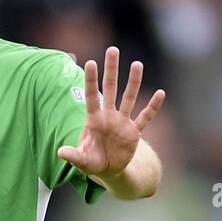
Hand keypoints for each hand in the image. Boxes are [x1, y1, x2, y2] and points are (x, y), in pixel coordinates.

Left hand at [58, 48, 164, 178]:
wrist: (109, 171)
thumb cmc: (92, 162)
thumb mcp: (82, 161)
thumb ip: (73, 155)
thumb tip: (60, 152)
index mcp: (94, 120)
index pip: (92, 96)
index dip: (91, 80)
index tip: (91, 62)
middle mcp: (108, 116)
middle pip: (111, 89)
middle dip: (111, 70)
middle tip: (112, 50)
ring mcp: (122, 122)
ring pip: (129, 98)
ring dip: (133, 82)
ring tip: (136, 64)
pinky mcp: (134, 132)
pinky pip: (145, 117)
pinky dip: (153, 107)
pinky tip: (160, 93)